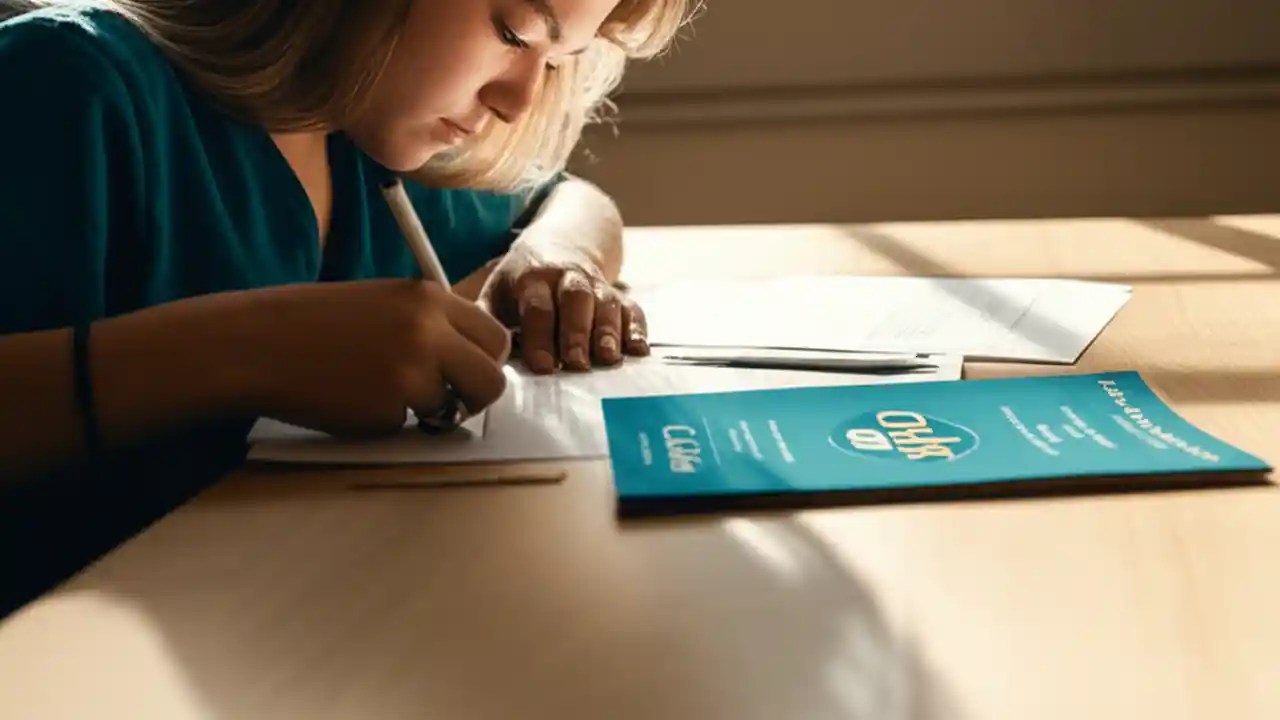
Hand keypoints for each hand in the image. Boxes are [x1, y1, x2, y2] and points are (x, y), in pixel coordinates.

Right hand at [242, 279, 509, 436]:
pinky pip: (411, 423)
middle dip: (476, 396)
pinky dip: (391, 420)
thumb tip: (470, 358)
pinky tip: (356, 400)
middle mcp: (429, 330)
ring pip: (456, 405)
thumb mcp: (384, 303)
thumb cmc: (315, 324)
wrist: (258, 344)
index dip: (485, 360)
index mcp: (428, 298)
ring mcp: (412, 370)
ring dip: (433, 410)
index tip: (466, 372)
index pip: (494, 335)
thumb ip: (430, 324)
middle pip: (492, 377)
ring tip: (390, 395)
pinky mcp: (391, 408)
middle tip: (450, 401)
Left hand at [479, 244, 648, 373]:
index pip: (537, 307)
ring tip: (608, 358)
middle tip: (577, 364)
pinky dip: (637, 328)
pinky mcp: (617, 294)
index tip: (542, 365)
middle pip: (575, 301)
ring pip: (606, 303)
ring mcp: (595, 285)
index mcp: (532, 278)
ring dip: (608, 331)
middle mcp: (567, 278)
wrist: (563, 242)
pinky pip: (631, 308)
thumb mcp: (499, 290)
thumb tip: (472, 350)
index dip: (539, 335)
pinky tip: (638, 350)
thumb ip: (487, 319)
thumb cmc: (524, 281)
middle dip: (576, 332)